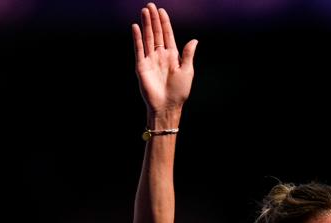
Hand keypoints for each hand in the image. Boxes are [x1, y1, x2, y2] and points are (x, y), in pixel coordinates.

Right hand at [131, 3, 197, 118]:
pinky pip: (139, 49)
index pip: (167, 35)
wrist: (167, 106)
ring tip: (144, 11)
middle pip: (157, 33)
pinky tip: (136, 27)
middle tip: (150, 5)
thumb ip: (188, 54)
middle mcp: (160, 55)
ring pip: (148, 38)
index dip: (165, 23)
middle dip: (154, 19)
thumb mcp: (187, 71)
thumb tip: (194, 40)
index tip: (162, 11)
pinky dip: (137, 38)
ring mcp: (150, 60)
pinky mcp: (141, 66)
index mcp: (172, 56)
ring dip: (146, 25)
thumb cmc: (179, 91)